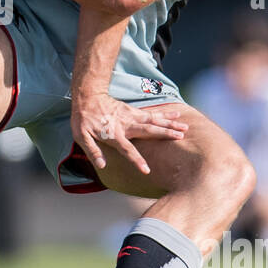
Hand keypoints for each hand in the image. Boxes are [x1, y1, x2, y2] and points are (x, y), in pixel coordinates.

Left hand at [71, 93, 187, 174]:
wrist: (88, 96)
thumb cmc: (84, 119)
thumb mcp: (81, 137)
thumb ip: (92, 151)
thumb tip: (102, 165)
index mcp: (114, 135)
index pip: (127, 150)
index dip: (137, 160)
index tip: (147, 170)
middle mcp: (126, 125)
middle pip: (149, 131)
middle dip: (165, 133)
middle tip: (181, 137)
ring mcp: (131, 116)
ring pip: (154, 120)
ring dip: (170, 123)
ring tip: (185, 126)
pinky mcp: (133, 110)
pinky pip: (152, 113)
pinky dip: (165, 113)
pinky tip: (176, 113)